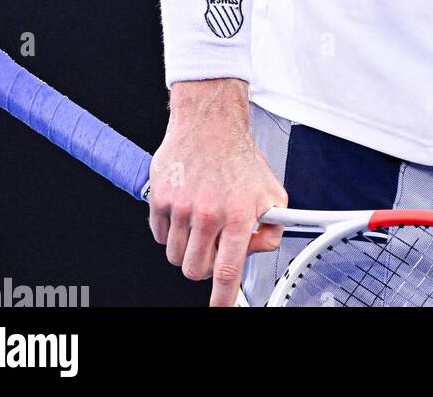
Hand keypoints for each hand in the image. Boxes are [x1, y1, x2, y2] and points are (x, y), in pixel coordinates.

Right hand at [148, 79, 286, 306]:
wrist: (210, 122)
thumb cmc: (238, 156)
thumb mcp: (271, 190)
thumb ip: (273, 227)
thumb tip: (261, 250)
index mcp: (238, 213)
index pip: (227, 271)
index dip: (223, 298)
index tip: (221, 309)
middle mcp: (208, 212)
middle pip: (195, 270)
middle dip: (204, 266)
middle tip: (212, 248)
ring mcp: (181, 207)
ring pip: (175, 256)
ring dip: (187, 247)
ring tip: (200, 222)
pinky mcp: (159, 199)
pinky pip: (159, 236)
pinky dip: (170, 231)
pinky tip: (184, 210)